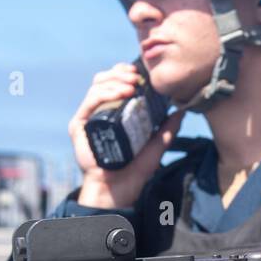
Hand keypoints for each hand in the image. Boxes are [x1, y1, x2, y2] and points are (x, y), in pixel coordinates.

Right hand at [67, 63, 185, 209]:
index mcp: (115, 112)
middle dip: (121, 73)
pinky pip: (89, 102)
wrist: (118, 188)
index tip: (141, 73)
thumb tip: (181, 111)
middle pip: (105, 80)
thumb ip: (168, 129)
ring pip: (97, 87)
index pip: (116, 83)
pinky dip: (105, 93)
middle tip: (137, 77)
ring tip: (131, 85)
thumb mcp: (156, 145)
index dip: (126, 73)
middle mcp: (100, 111)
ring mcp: (89, 117)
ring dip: (115, 80)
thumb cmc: (135, 169)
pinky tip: (120, 93)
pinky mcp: (79, 125)